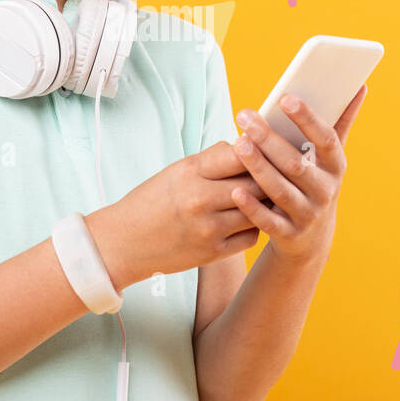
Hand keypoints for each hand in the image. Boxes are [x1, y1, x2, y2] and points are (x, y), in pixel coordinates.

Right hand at [88, 141, 268, 288]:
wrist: (123, 244)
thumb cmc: (150, 202)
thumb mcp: (175, 171)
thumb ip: (212, 160)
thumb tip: (247, 148)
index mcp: (189, 172)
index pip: (240, 154)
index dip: (258, 150)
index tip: (265, 149)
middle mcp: (200, 199)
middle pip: (256, 182)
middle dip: (268, 176)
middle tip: (277, 173)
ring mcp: (208, 228)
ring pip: (257, 210)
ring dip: (264, 202)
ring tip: (266, 195)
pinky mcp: (213, 252)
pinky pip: (251, 235)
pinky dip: (255, 225)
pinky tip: (249, 218)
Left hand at [229, 84, 366, 265]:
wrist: (310, 239)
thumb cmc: (315, 183)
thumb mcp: (330, 158)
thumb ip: (341, 122)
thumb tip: (360, 85)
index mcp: (335, 167)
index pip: (327, 140)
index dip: (308, 119)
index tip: (285, 98)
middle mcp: (325, 191)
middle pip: (296, 164)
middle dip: (269, 140)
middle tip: (245, 117)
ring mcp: (307, 215)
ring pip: (280, 190)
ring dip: (258, 167)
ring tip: (237, 143)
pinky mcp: (289, 234)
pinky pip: (268, 221)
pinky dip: (252, 207)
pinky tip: (235, 190)